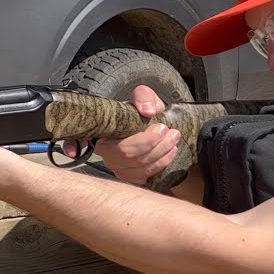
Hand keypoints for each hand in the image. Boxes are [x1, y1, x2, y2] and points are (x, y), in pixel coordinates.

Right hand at [62, 85, 180, 186]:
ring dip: (161, 153)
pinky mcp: (128, 176)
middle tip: (169, 130)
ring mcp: (116, 167)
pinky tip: (170, 151)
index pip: (111, 143)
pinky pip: (144, 175)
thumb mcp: (141, 97)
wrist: (145, 124)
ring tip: (173, 137)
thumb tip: (147, 111)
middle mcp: (104, 152)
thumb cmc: (138, 112)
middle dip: (153, 144)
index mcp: (100, 131)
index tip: (159, 126)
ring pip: (138, 167)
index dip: (139, 141)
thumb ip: (143, 97)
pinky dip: (161, 163)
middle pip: (128, 156)